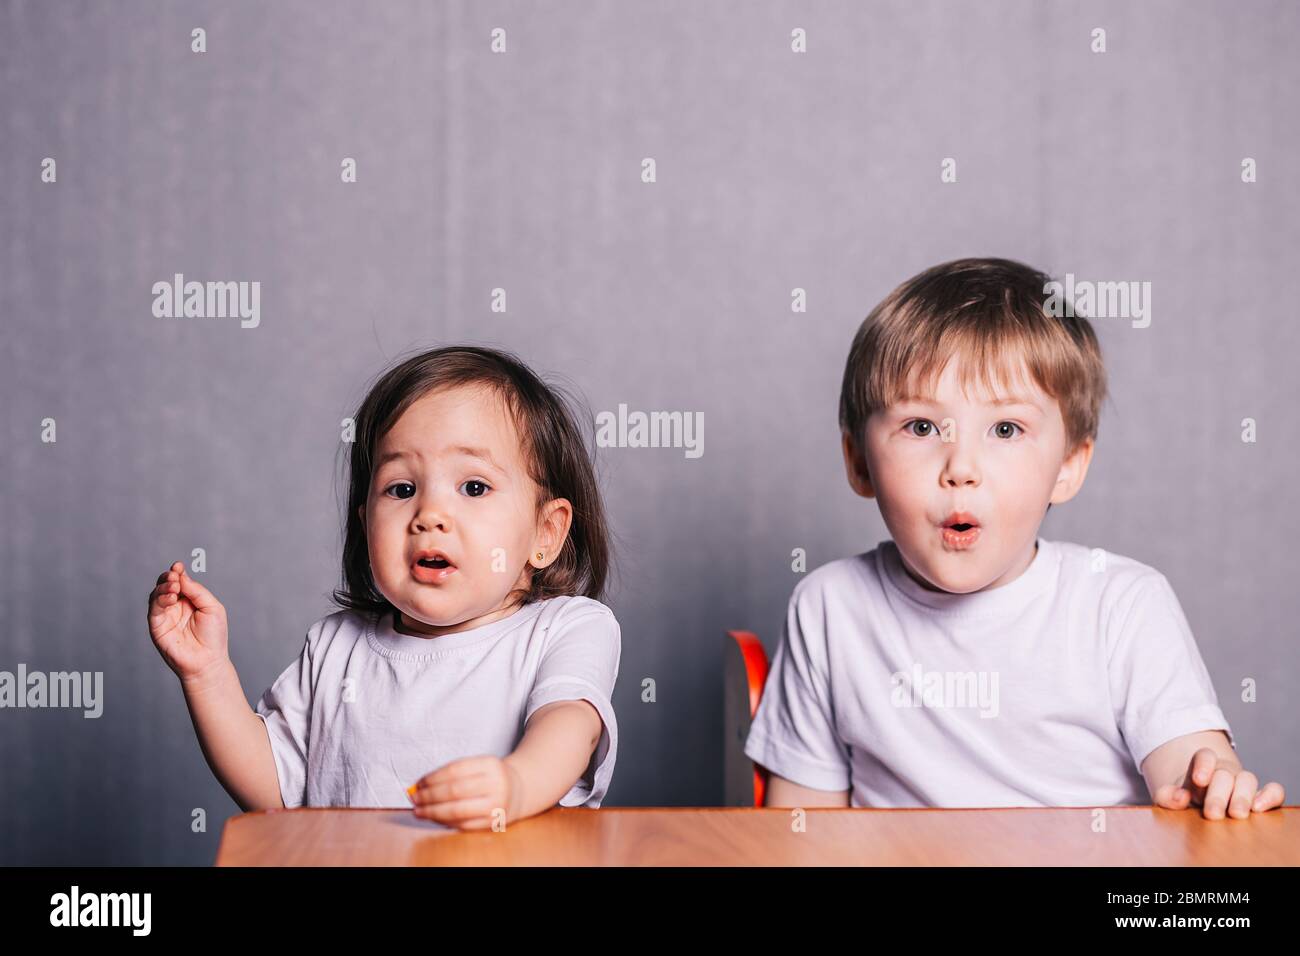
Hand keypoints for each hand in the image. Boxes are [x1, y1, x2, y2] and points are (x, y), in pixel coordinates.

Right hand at [147, 561, 229, 682]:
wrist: (208, 661)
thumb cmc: (213, 636)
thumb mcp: (212, 607)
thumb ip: (197, 591)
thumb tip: (181, 576)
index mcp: (189, 600)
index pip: (179, 581)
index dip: (177, 572)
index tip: (178, 566)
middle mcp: (175, 607)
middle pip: (164, 586)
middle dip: (168, 577)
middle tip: (174, 575)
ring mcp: (165, 617)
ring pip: (156, 596)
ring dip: (163, 587)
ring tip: (173, 586)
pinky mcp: (157, 627)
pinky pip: (154, 610)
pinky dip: (160, 600)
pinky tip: (170, 597)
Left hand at [407, 755, 523, 829]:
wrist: (519, 789)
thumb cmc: (489, 776)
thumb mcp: (478, 765)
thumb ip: (451, 773)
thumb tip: (419, 786)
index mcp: (490, 764)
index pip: (455, 771)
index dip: (432, 778)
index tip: (417, 783)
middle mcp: (496, 784)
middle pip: (454, 791)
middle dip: (429, 796)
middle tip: (414, 798)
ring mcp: (496, 805)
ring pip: (458, 811)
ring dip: (433, 812)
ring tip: (418, 811)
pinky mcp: (494, 823)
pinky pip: (464, 824)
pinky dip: (445, 822)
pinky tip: (434, 818)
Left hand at [1153, 747, 1285, 818]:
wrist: (1201, 800)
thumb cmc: (1185, 797)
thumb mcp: (1169, 795)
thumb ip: (1167, 796)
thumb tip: (1180, 797)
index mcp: (1201, 767)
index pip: (1205, 756)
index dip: (1203, 765)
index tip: (1199, 780)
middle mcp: (1224, 772)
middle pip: (1224, 774)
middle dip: (1218, 794)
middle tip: (1212, 814)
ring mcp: (1242, 783)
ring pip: (1248, 779)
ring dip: (1242, 796)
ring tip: (1235, 814)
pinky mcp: (1260, 797)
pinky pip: (1274, 791)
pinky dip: (1271, 796)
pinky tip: (1259, 808)